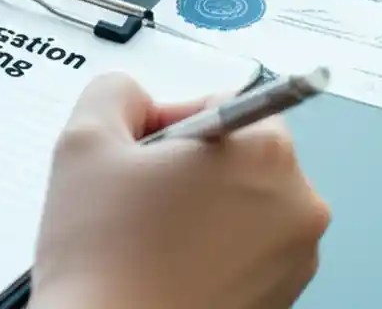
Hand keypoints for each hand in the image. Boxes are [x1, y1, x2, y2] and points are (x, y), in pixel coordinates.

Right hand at [30, 74, 329, 308]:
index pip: (221, 103)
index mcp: (262, 152)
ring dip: (197, 208)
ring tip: (146, 236)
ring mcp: (295, 259)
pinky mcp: (282, 298)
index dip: (167, 122)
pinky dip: (209, 249)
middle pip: (237, 154)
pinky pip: (245, 250)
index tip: (138, 154)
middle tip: (135, 196)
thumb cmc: (104, 259)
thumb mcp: (84, 141)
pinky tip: (164, 264)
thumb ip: (114, 93)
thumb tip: (132, 97)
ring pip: (240, 203)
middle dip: (185, 166)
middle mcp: (297, 204)